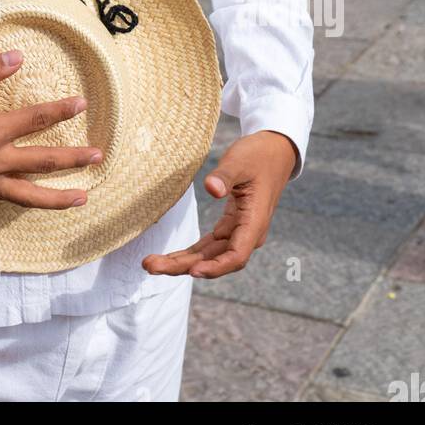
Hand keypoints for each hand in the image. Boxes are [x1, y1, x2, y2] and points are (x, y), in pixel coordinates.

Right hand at [0, 50, 101, 207]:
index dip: (62, 110)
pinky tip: (45, 201)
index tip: (82, 104)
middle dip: (73, 159)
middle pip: (43, 161)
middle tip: (98, 155)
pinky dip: (32, 202)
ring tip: (84, 197)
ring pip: (30, 194)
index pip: (36, 120)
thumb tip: (19, 57)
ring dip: (60, 195)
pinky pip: (12, 199)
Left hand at [141, 130, 297, 278]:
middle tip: (151, 266)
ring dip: (182, 262)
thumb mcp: (240, 162)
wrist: (274, 153)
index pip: (236, 255)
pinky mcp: (229, 226)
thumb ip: (226, 176)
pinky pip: (208, 246)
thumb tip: (211, 188)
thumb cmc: (258, 156)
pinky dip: (190, 253)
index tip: (193, 271)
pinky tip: (170, 257)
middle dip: (184, 266)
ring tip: (152, 264)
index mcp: (254, 222)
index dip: (216, 267)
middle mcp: (247, 234)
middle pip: (215, 260)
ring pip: (209, 256)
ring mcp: (238, 232)